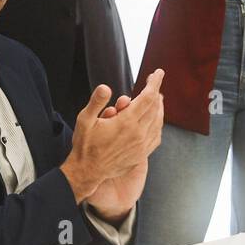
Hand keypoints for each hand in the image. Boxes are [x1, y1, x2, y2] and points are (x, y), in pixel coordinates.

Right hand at [60, 70, 164, 201]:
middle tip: (154, 82)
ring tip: (157, 98)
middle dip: (156, 92)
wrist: (88, 172)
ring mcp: (141, 146)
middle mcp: (138, 134)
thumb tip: (106, 87)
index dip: (155, 83)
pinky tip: (155, 120)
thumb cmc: (85, 145)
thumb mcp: (84, 119)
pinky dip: (158, 124)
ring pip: (158, 122)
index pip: (148, 97)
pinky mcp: (141, 155)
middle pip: (155, 107)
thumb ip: (96, 101)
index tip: (158, 72)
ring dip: (159, 107)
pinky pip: (156, 136)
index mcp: (126, 123)